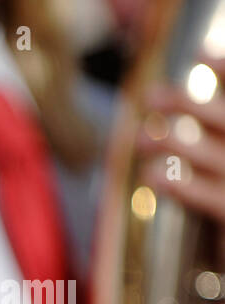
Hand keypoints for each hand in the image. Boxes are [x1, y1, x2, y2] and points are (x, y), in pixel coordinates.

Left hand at [137, 55, 224, 259]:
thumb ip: (218, 133)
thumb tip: (200, 103)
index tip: (201, 53)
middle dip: (190, 106)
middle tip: (149, 95)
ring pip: (218, 158)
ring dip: (175, 145)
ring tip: (137, 138)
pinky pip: (212, 199)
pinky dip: (182, 186)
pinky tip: (151, 177)